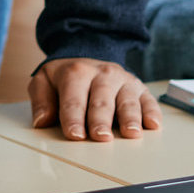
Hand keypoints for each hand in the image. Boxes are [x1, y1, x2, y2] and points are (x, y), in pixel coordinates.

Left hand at [29, 56, 160, 141]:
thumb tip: (41, 121)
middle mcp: (102, 74)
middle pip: (101, 100)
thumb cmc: (65, 77)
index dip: (73, 118)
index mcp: (76, 73)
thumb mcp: (44, 81)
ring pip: (127, 100)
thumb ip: (41, 100)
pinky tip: (152, 124)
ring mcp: (123, 81)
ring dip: (130, 117)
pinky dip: (151, 112)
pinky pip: (148, 100)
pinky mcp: (139, 88)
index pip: (74, 99)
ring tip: (130, 133)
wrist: (86, 56)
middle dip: (101, 119)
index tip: (74, 134)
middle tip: (100, 136)